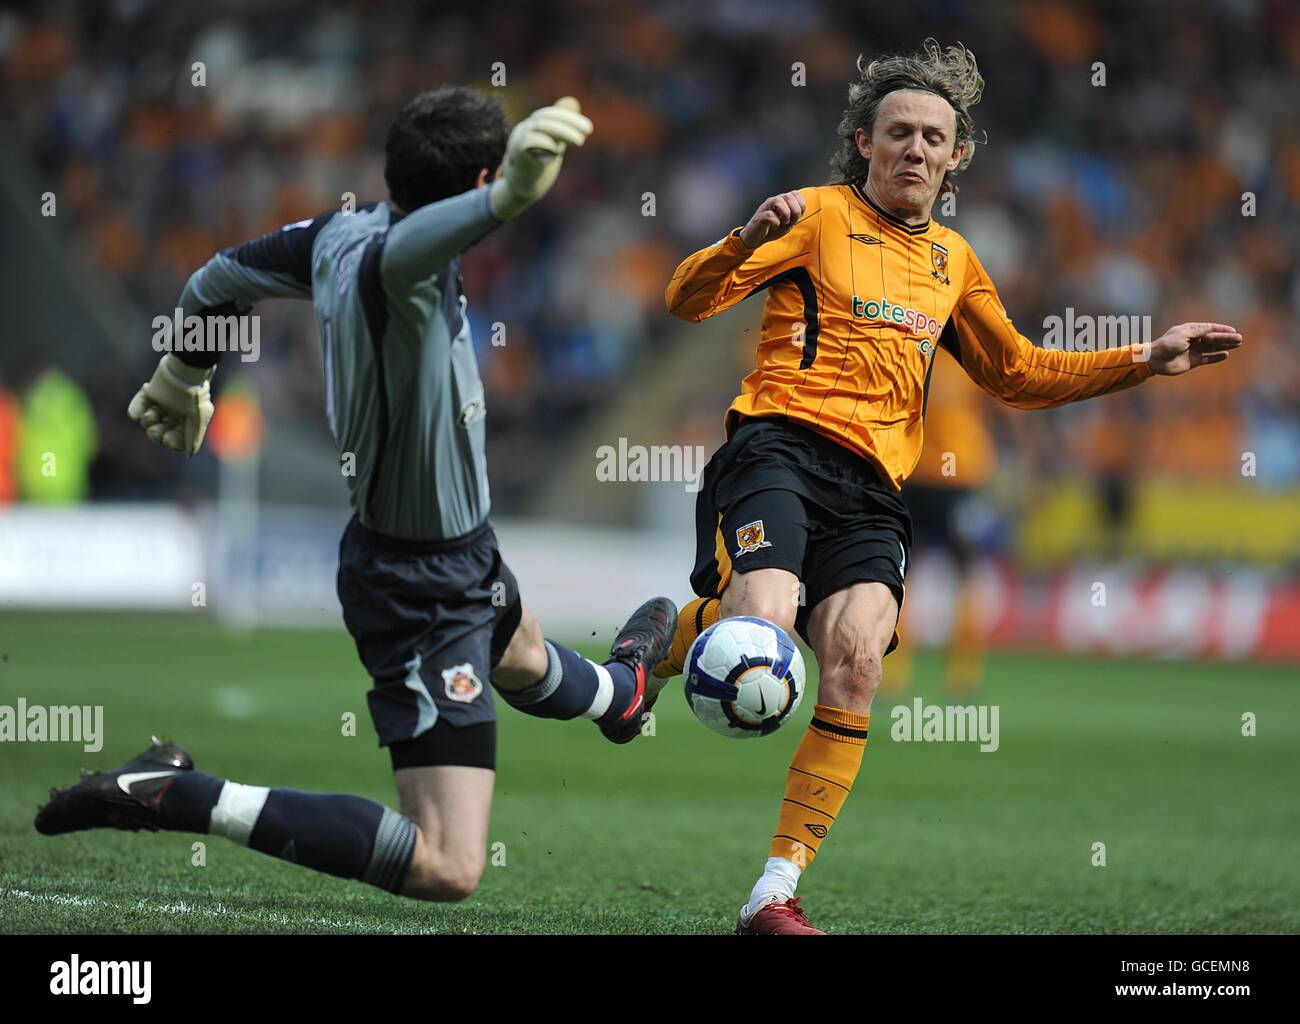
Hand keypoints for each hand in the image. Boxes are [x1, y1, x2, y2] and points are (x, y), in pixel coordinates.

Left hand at [127, 354, 214, 456]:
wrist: (183, 371)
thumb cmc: (194, 396)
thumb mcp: (199, 419)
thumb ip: (194, 437)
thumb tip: (189, 454)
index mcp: (188, 422)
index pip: (177, 439)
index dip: (171, 443)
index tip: (168, 440)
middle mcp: (174, 414)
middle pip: (159, 433)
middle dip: (156, 434)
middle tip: (155, 430)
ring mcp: (162, 404)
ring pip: (147, 422)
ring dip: (148, 421)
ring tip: (152, 413)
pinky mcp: (150, 393)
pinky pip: (136, 408)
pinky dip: (135, 410)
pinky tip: (138, 412)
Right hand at [489, 96, 593, 219]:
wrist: (521, 187)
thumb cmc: (539, 163)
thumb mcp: (553, 141)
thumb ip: (562, 124)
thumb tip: (573, 102)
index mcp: (533, 125)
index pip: (551, 114)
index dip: (570, 118)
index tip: (589, 128)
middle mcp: (524, 129)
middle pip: (545, 118)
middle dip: (568, 123)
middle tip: (588, 133)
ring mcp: (518, 140)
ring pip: (540, 128)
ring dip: (562, 132)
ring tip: (580, 141)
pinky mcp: (517, 155)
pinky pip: (529, 143)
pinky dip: (546, 145)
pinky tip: (557, 153)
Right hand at [738, 191, 806, 248]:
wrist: (756, 238)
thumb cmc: (772, 229)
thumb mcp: (788, 221)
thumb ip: (795, 215)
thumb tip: (801, 211)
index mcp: (782, 201)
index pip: (795, 194)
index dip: (801, 205)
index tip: (798, 217)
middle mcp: (774, 201)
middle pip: (788, 196)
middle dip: (795, 211)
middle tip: (791, 222)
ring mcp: (766, 207)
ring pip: (779, 201)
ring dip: (785, 215)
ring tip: (783, 223)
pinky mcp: (760, 217)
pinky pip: (770, 215)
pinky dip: (776, 223)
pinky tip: (774, 227)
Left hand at [1146, 322, 1242, 375]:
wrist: (1154, 360)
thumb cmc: (1167, 345)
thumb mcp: (1183, 334)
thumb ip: (1198, 332)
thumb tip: (1212, 329)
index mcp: (1190, 330)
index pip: (1209, 328)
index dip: (1221, 329)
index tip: (1233, 330)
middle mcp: (1193, 340)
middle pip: (1213, 338)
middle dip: (1226, 338)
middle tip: (1240, 339)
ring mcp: (1194, 351)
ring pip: (1213, 348)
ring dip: (1225, 346)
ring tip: (1238, 344)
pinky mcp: (1193, 361)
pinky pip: (1207, 358)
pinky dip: (1216, 357)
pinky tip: (1226, 355)